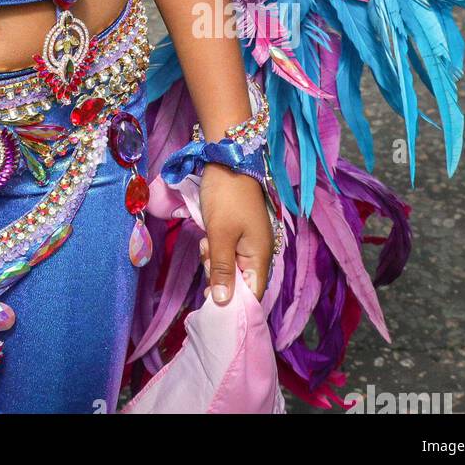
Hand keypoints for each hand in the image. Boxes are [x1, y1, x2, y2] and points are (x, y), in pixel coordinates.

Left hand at [198, 163, 273, 304]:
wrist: (225, 160)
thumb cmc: (226, 199)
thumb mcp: (220, 235)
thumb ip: (222, 269)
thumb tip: (223, 302)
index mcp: (260, 257)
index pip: (252, 295)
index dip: (233, 304)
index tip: (211, 301)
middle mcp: (258, 253)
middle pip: (239, 283)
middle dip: (219, 277)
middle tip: (206, 258)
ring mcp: (247, 242)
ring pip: (229, 267)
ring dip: (214, 261)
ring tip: (204, 244)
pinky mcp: (236, 233)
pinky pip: (225, 252)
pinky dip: (213, 250)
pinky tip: (204, 238)